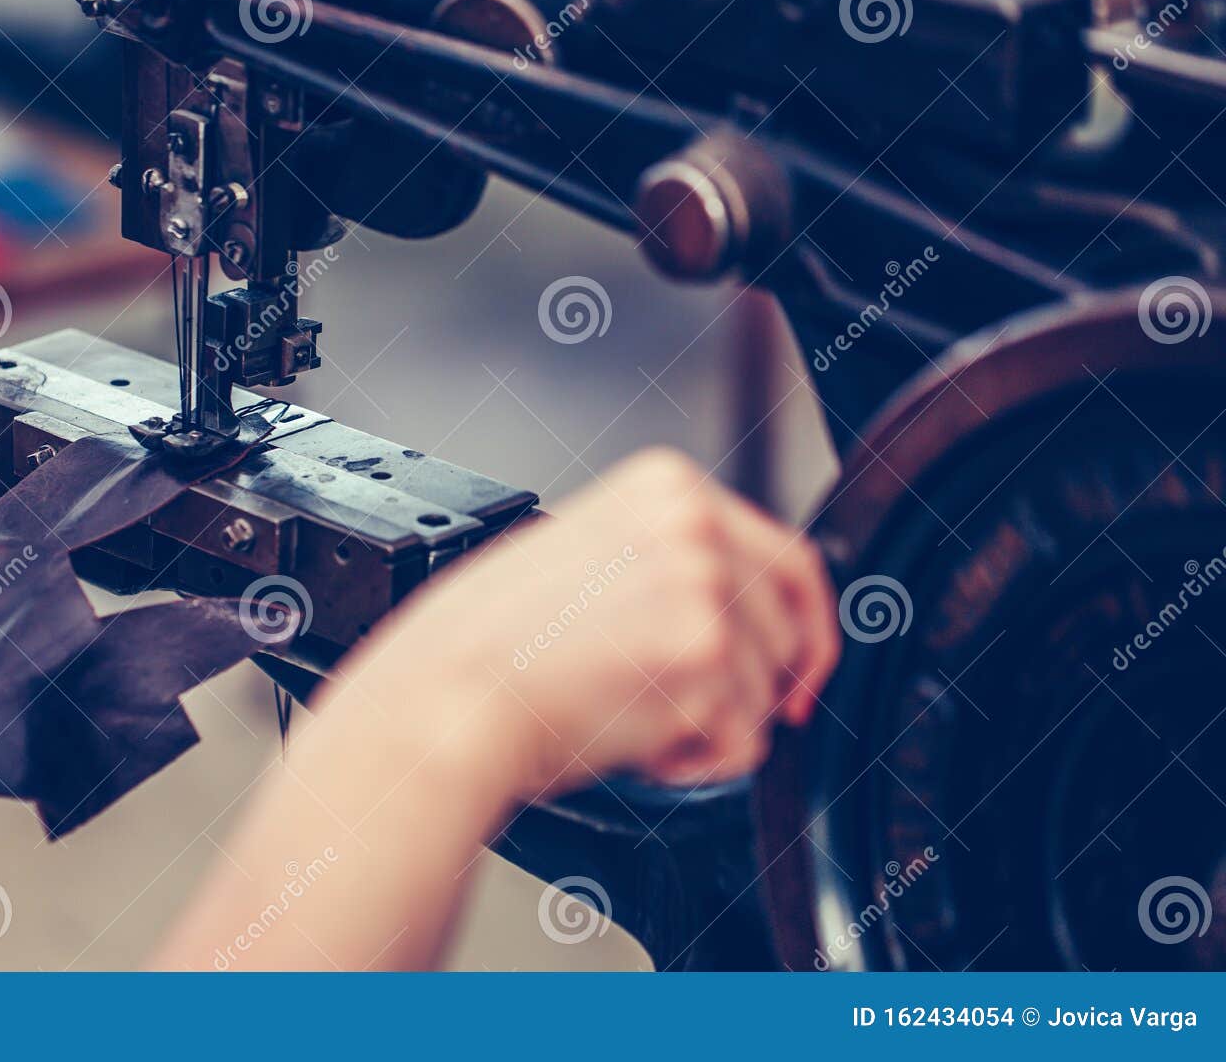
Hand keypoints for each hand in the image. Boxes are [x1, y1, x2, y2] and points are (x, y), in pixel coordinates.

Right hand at [333, 447, 840, 801]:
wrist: (448, 699)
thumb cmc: (488, 645)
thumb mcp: (586, 555)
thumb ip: (667, 559)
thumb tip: (734, 604)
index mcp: (667, 486)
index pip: (790, 557)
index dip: (803, 628)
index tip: (799, 670)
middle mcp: (697, 526)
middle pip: (787, 628)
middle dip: (753, 686)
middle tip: (693, 713)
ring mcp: (706, 591)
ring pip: (768, 690)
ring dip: (713, 725)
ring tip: (627, 713)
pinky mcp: (704, 663)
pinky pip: (745, 744)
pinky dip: (695, 764)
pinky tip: (632, 741)